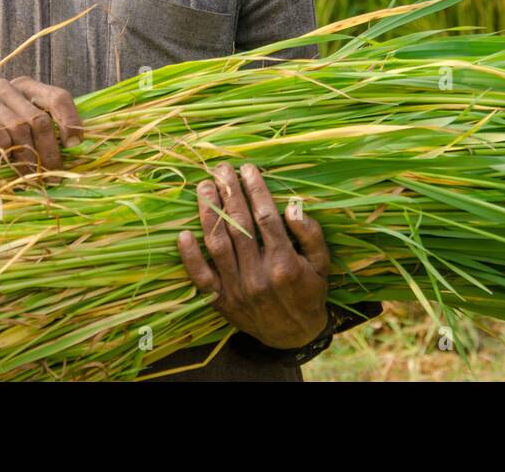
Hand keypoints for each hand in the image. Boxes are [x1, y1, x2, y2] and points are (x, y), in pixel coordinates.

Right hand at [0, 76, 82, 174]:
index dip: (70, 120)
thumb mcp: (22, 128)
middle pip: (38, 119)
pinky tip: (5, 158)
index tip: (74, 145)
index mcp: (28, 87)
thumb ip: (44, 131)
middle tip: (52, 176)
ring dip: (26, 156)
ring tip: (31, 177)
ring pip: (17, 126)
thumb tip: (76, 148)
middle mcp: (8, 87)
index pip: (57, 97)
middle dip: (48, 151)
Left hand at [177, 162, 329, 349]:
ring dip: (208, 214)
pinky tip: (183, 234)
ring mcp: (237, 289)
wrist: (293, 335)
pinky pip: (201, 277)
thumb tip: (293, 205)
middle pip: (239, 225)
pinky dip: (190, 256)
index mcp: (284, 263)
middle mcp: (258, 275)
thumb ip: (310, 234)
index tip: (247, 169)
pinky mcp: (221, 301)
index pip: (265, 217)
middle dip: (229, 192)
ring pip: (218, 244)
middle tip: (221, 169)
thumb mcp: (322, 264)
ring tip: (203, 188)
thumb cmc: (309, 292)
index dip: (255, 190)